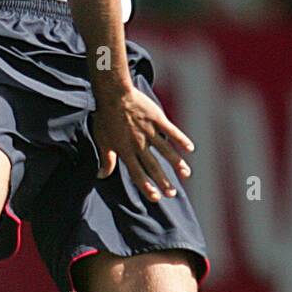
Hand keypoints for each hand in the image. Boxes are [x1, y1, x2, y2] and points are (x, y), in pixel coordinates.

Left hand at [92, 86, 193, 202]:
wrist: (113, 94)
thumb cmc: (106, 117)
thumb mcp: (102, 140)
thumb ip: (106, 159)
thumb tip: (101, 175)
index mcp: (125, 150)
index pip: (137, 173)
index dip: (146, 186)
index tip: (155, 197)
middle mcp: (138, 144)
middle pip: (153, 166)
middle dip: (163, 181)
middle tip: (172, 193)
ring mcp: (149, 132)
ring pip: (166, 151)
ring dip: (177, 164)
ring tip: (186, 175)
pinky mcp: (157, 119)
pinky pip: (171, 131)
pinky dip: (181, 140)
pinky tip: (190, 149)